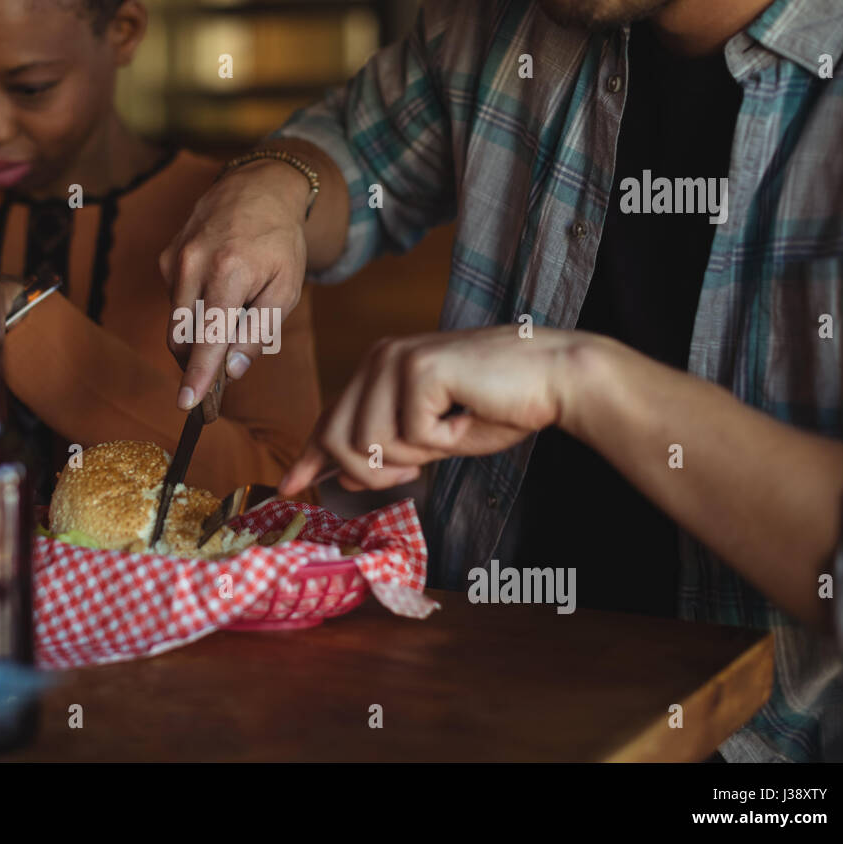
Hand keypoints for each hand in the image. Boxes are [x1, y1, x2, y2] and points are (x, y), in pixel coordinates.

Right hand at [159, 160, 310, 408]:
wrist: (258, 189)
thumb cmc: (278, 243)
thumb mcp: (286, 289)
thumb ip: (259, 333)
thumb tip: (232, 371)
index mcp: (228, 273)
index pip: (207, 337)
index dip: (198, 375)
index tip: (187, 404)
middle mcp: (192, 265)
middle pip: (182, 337)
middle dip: (197, 360)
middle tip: (222, 371)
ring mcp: (174, 260)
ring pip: (176, 321)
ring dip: (198, 332)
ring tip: (232, 311)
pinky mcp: (165, 258)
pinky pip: (175, 301)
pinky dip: (194, 309)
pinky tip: (217, 290)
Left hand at [278, 326, 591, 495]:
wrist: (552, 378)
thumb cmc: (498, 406)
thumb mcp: (430, 438)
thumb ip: (386, 451)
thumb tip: (342, 476)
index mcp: (376, 368)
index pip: (330, 420)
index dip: (310, 457)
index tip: (290, 485)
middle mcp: (378, 358)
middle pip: (338, 439)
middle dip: (372, 472)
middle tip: (415, 472)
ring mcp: (395, 359)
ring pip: (370, 444)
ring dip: (415, 457)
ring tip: (450, 433)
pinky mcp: (419, 368)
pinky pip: (413, 436)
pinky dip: (445, 442)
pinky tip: (468, 415)